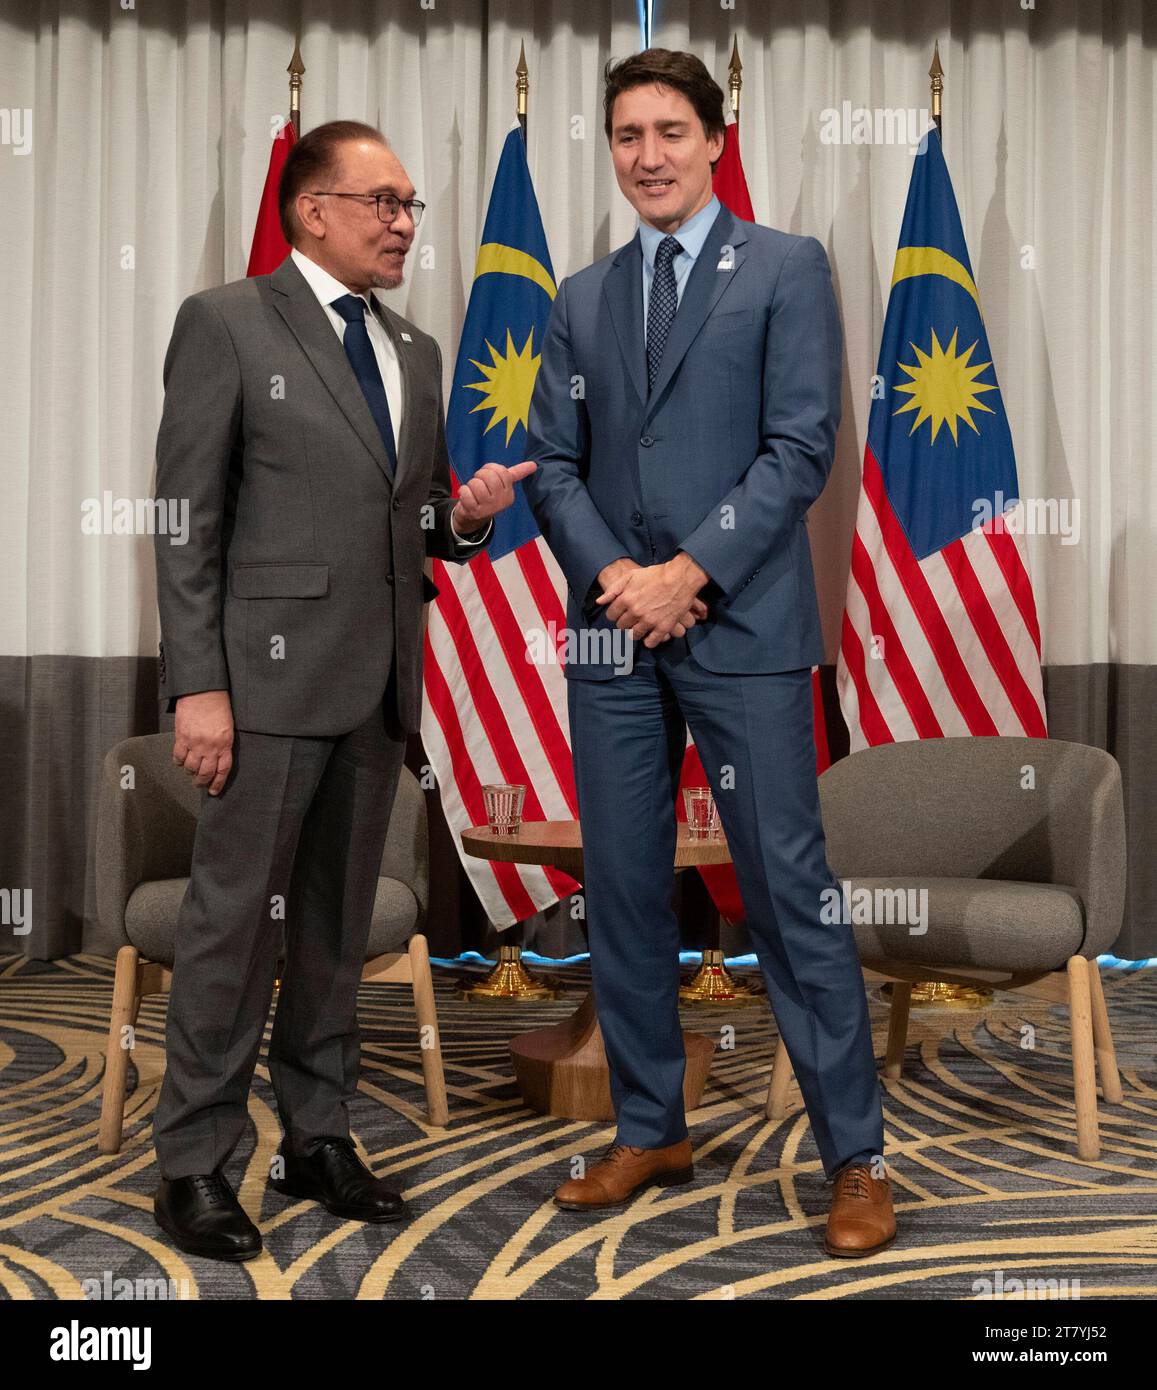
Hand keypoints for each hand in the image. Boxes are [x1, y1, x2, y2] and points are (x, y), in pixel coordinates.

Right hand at [173, 690, 233, 795]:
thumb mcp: (228, 726)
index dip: (218, 783)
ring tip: (190, 772)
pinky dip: (178, 761)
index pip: (222, 770)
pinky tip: (180, 761)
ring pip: (190, 767)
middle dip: (202, 781)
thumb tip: (218, 756)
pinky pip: (178, 756)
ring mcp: (195, 743)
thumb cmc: (218, 705)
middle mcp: (210, 747)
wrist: (203, 691)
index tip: (214, 790)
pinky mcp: (182, 737)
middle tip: (199, 784)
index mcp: (225, 744)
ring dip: (190, 772)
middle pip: (205, 773)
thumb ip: (223, 742)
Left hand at [452, 460, 537, 533]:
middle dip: (479, 476)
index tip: (487, 477)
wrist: (473, 518)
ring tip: (473, 493)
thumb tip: (534, 465)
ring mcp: (488, 508)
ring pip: (476, 483)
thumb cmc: (488, 496)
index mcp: (509, 494)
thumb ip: (517, 473)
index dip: (490, 469)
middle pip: (488, 476)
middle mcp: (501, 502)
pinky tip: (466, 497)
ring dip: (470, 485)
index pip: (501, 471)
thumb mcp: (503, 485)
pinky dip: (463, 491)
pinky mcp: (474, 512)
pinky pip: (465, 492)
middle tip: (479, 484)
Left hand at [597, 553, 711, 646]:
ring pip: (633, 635)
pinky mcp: (663, 627)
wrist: (680, 577)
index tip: (620, 612)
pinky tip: (650, 635)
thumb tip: (600, 601)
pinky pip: (650, 642)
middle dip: (624, 622)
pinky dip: (649, 641)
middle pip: (621, 626)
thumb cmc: (655, 574)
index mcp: (626, 599)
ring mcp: (649, 621)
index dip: (615, 613)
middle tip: (631, 618)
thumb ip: (614, 589)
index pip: (611, 615)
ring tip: (639, 626)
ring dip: (634, 632)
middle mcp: (635, 612)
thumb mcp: (631, 575)